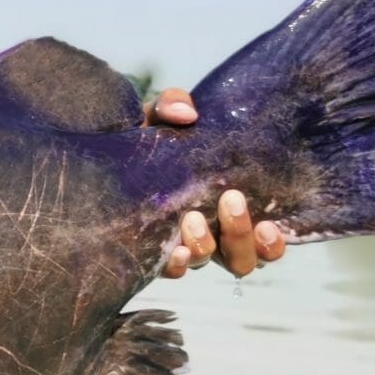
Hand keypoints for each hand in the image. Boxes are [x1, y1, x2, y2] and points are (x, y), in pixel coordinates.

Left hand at [150, 88, 287, 278]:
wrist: (101, 146)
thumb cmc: (145, 137)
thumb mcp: (161, 116)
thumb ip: (173, 104)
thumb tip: (187, 114)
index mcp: (225, 207)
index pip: (263, 240)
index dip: (272, 244)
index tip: (270, 224)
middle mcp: (208, 233)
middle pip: (240, 259)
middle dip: (240, 235)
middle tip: (231, 199)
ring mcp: (178, 243)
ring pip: (206, 262)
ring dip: (206, 246)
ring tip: (192, 218)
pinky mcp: (148, 251)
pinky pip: (168, 269)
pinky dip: (174, 264)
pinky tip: (174, 250)